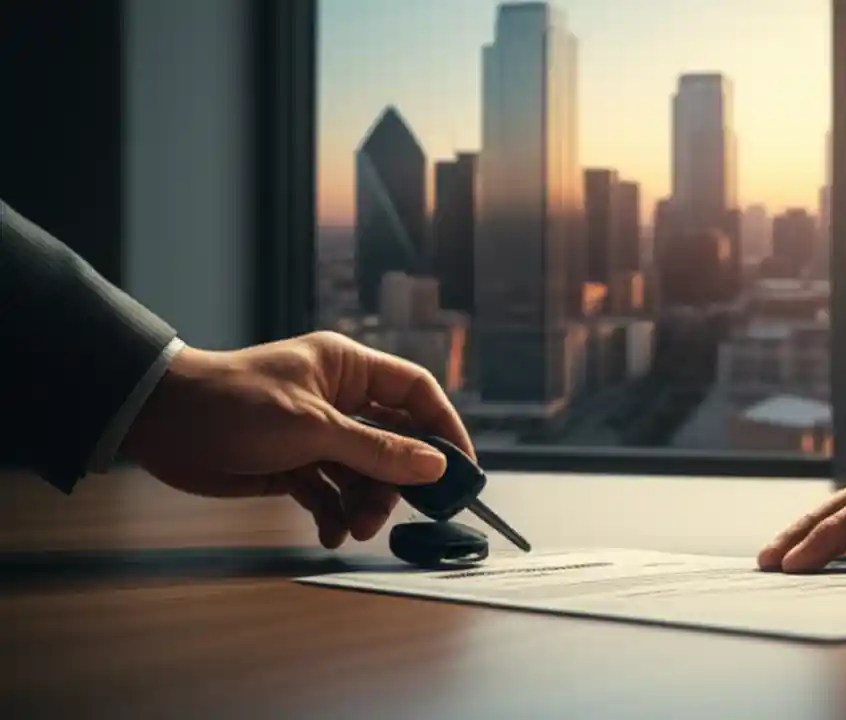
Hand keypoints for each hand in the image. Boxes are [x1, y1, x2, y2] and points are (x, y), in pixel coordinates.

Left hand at [122, 331, 473, 548]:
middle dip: (394, 481)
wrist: (158, 423)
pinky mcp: (292, 466)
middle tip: (389, 513)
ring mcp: (316, 434)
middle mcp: (339, 400)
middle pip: (393, 441)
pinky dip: (333, 513)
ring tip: (352, 529)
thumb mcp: (313, 429)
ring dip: (363, 503)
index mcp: (348, 369)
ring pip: (362, 473)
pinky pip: (330, 492)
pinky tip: (329, 532)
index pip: (416, 392)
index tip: (463, 468)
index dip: (444, 427)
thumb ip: (377, 450)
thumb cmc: (234, 404)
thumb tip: (435, 466)